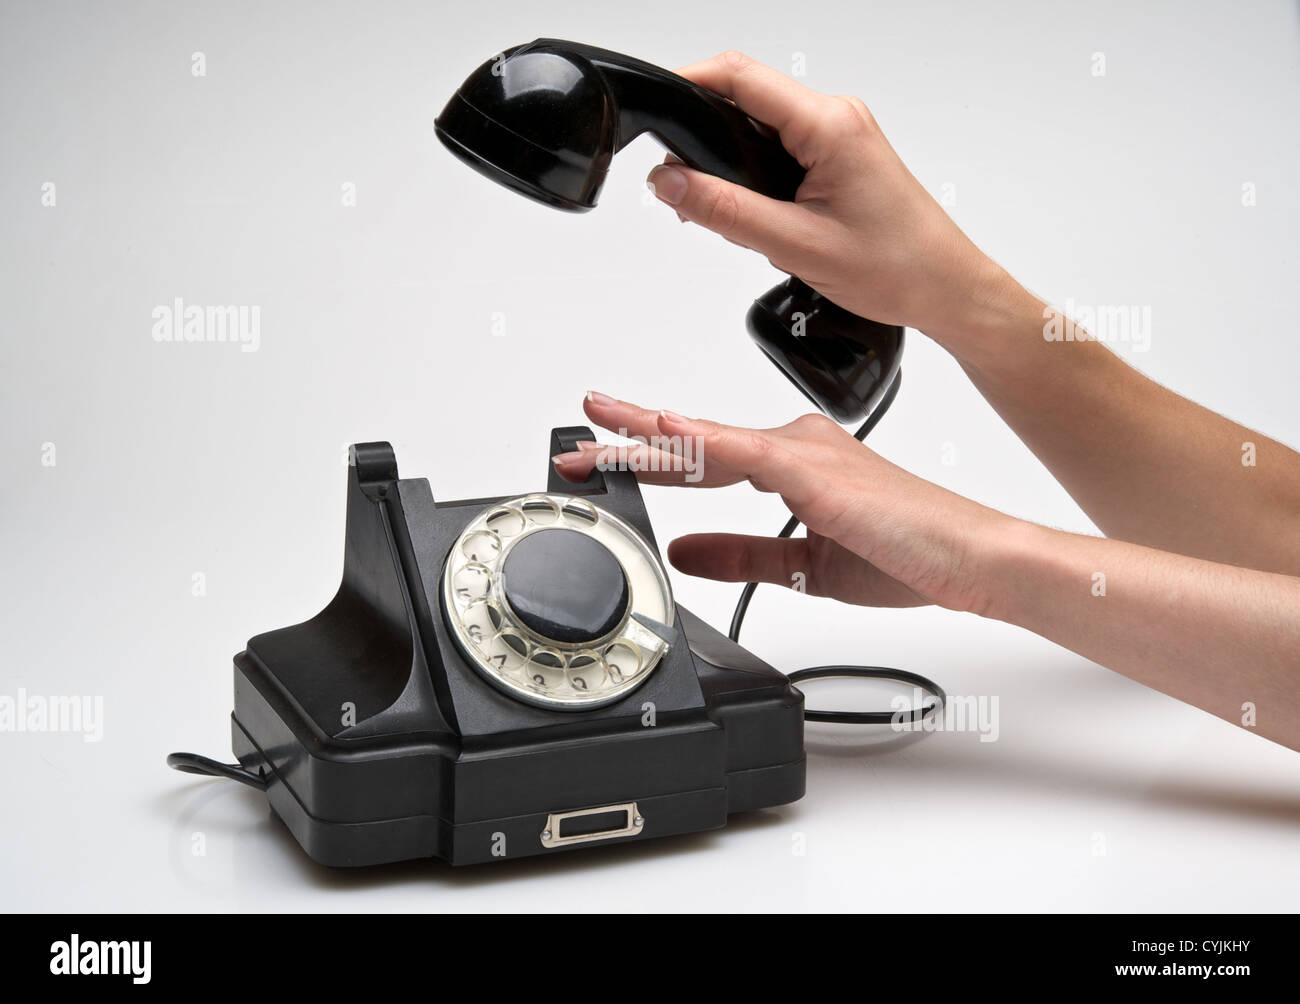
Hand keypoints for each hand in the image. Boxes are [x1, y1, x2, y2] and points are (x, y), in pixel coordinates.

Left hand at [552, 392, 1012, 612]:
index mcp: (795, 464)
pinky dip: (693, 444)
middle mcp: (794, 446)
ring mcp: (802, 451)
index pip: (704, 457)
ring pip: (703, 440)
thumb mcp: (803, 565)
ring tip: (590, 440)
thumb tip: (686, 553)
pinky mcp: (812, 468)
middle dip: (628, 444)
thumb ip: (742, 553)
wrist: (972, 559)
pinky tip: (657, 436)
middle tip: (575, 445)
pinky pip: (738, 452)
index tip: (603, 465)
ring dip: (642, 443)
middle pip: (693, 441)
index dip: (649, 462)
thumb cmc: (910, 554)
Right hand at [645, 51, 1025, 351]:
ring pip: (762, 124)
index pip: (740, 77)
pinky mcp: (840, 155)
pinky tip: (752, 212)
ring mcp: (840, 134)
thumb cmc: (897, 268)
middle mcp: (836, 117)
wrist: (946, 289)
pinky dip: (755, 172)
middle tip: (676, 183)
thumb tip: (670, 184)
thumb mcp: (796, 245)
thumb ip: (725, 211)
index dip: (688, 81)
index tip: (655, 104)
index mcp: (829, 125)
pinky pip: (782, 145)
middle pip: (746, 95)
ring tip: (714, 208)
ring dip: (729, 157)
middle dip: (703, 132)